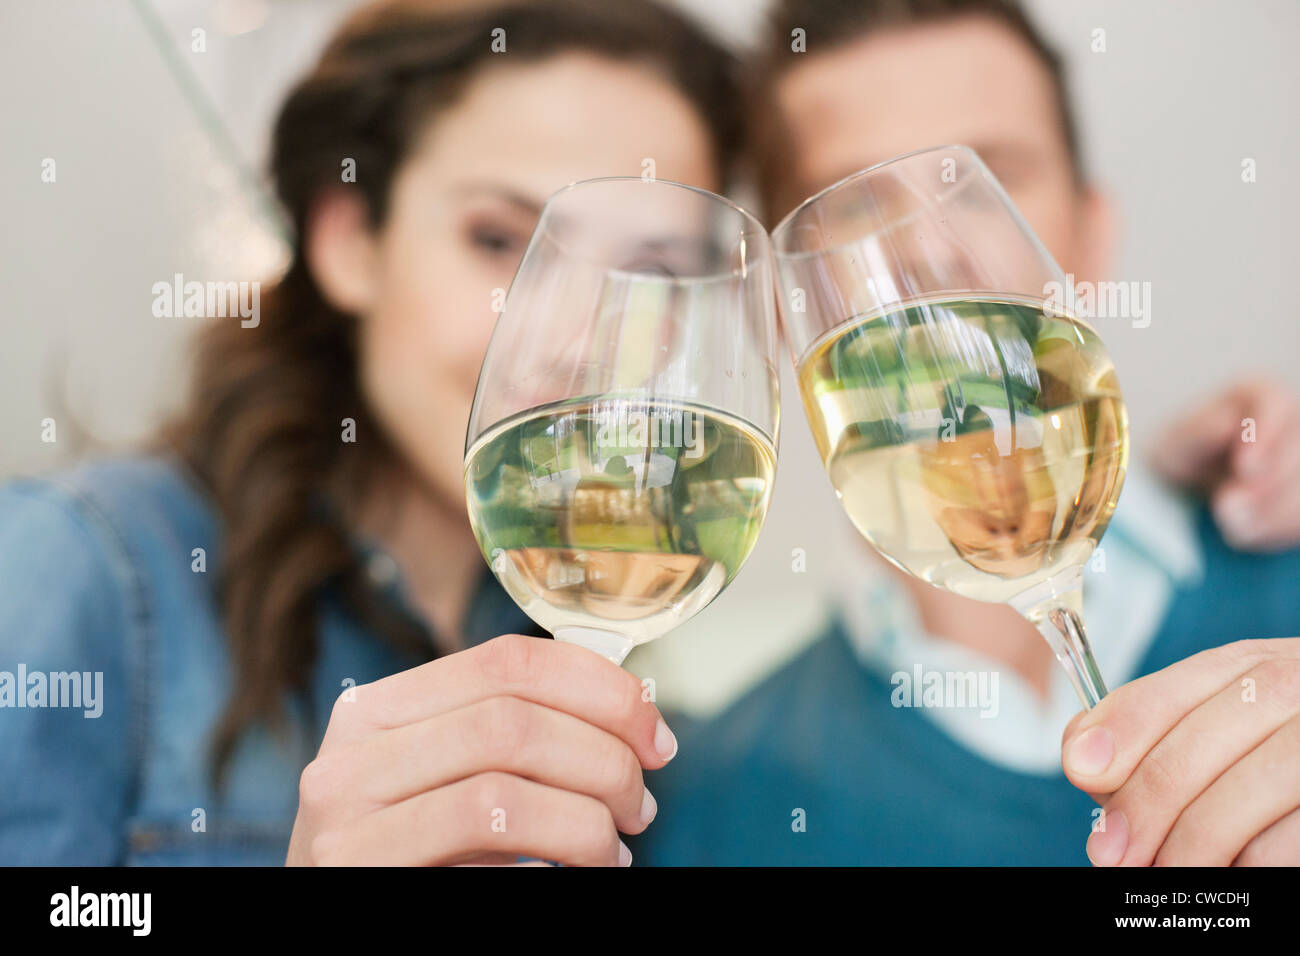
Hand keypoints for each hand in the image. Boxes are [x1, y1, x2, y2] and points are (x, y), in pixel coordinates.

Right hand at [286, 634, 674, 865]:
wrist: (335, 927)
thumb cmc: (411, 862)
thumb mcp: (446, 784)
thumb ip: (507, 741)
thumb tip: (627, 717)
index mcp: (378, 711)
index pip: (508, 661)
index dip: (600, 687)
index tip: (653, 732)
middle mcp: (350, 755)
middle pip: (514, 718)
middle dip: (606, 755)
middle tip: (642, 802)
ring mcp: (345, 821)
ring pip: (504, 784)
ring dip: (589, 815)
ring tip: (615, 846)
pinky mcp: (360, 874)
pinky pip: (486, 840)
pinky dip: (557, 851)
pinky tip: (578, 871)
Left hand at [1061, 637, 1299, 864]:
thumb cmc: (1281, 745)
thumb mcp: (1222, 721)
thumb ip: (1154, 733)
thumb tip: (1087, 764)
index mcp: (1249, 667)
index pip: (1171, 691)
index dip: (1122, 732)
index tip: (1082, 772)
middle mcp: (1296, 689)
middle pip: (1201, 746)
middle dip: (1146, 805)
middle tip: (1112, 855)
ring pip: (1246, 797)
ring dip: (1193, 847)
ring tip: (1165, 875)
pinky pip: (1291, 840)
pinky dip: (1252, 866)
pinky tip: (1230, 874)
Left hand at [1153, 380, 1299, 550]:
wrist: (1190, 490)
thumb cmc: (1181, 459)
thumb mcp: (1175, 445)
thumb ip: (1199, 434)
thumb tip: (1227, 426)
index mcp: (1257, 396)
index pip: (1273, 405)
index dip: (1264, 438)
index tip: (1244, 469)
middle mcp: (1292, 420)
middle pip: (1298, 449)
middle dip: (1266, 487)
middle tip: (1228, 513)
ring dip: (1275, 513)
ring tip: (1234, 530)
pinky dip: (1282, 528)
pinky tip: (1251, 535)